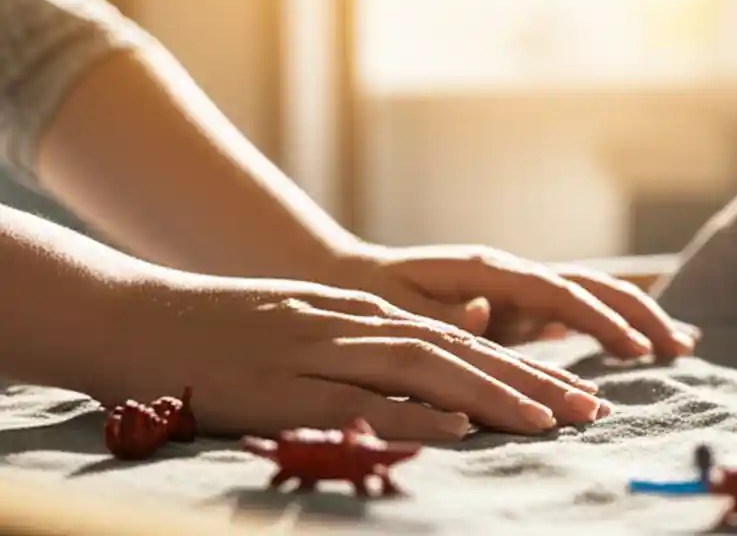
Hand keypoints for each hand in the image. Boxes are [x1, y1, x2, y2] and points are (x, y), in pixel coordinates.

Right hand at [69, 273, 608, 439]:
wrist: (135, 317)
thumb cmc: (223, 333)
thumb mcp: (308, 329)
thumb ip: (366, 351)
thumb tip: (427, 394)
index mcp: (364, 314)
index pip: (462, 342)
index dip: (524, 367)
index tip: (577, 393)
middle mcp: (355, 326)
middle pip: (460, 353)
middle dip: (531, 381)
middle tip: (590, 410)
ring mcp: (321, 352)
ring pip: (424, 369)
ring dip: (492, 395)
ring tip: (547, 420)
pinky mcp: (284, 386)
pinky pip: (358, 401)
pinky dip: (410, 414)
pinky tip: (455, 431)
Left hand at [325, 244, 699, 359]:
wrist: (353, 280)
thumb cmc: (376, 296)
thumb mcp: (400, 306)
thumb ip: (445, 312)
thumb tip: (486, 312)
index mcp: (493, 269)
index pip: (563, 292)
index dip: (603, 320)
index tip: (639, 349)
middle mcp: (516, 274)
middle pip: (594, 287)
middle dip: (641, 314)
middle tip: (683, 347)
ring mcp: (521, 290)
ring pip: (594, 297)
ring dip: (637, 318)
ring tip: (681, 343)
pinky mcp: (519, 308)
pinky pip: (577, 314)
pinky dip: (612, 326)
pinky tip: (639, 344)